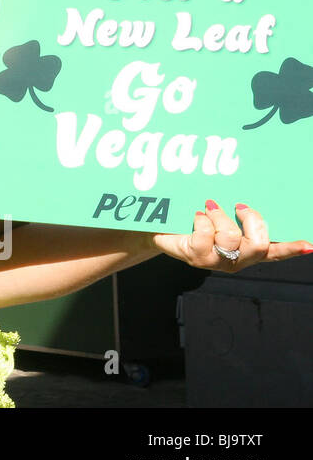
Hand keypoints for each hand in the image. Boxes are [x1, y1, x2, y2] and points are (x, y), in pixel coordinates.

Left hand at [152, 201, 312, 271]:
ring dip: (219, 215)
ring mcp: (217, 262)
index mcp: (248, 251)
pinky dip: (202, 219)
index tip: (310, 245)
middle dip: (252, 220)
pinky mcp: (197, 258)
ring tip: (208, 207)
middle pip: (258, 244)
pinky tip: (196, 215)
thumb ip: (241, 213)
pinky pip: (207, 235)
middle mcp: (237, 260)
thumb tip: (253, 197)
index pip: (275, 252)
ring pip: (230, 237)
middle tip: (239, 205)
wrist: (161, 230)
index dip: (292, 249)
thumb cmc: (196, 221)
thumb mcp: (222, 215)